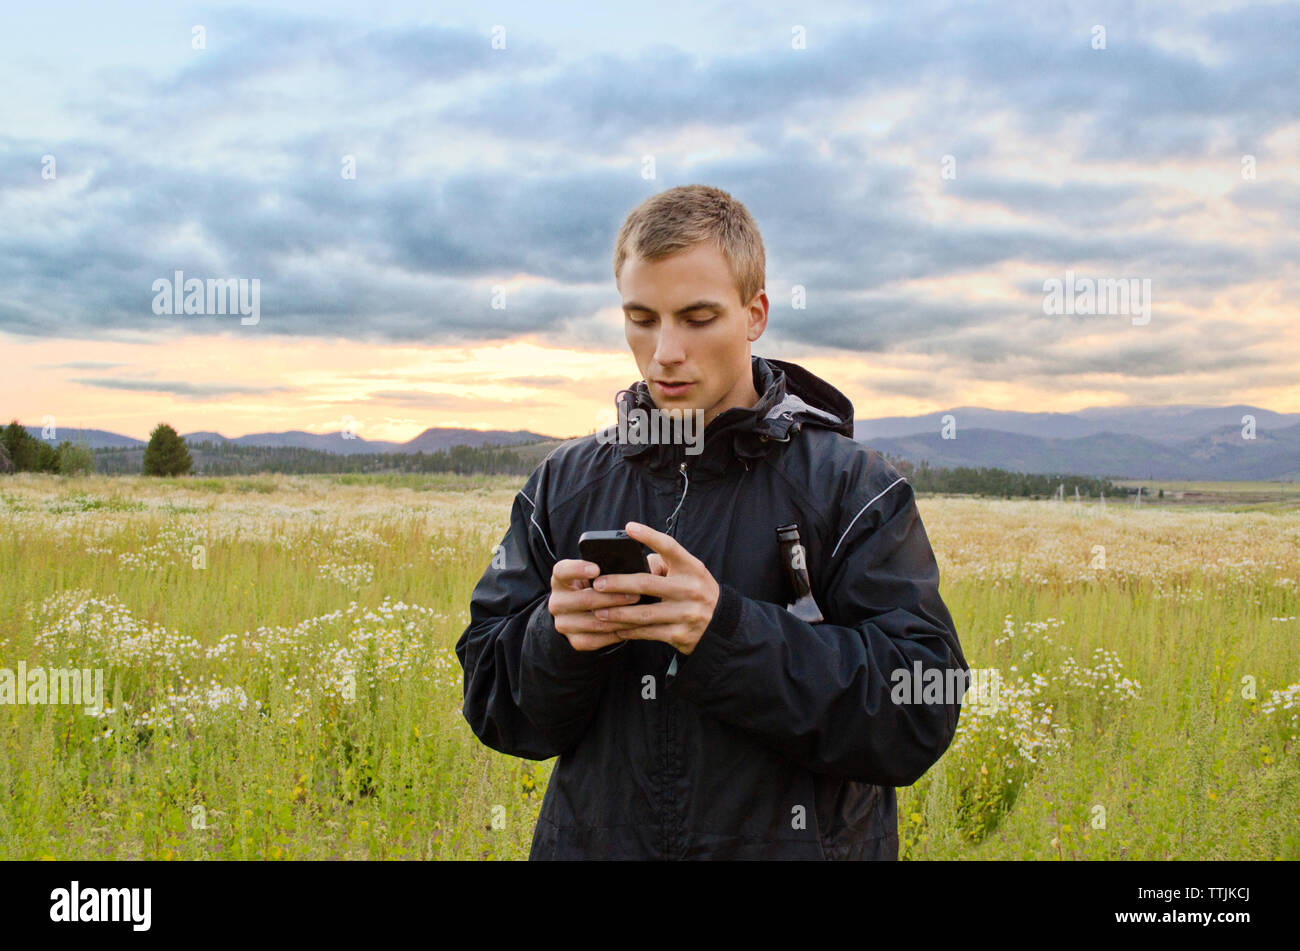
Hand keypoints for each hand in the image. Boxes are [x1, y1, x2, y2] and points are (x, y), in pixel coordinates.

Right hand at [547, 558, 646, 650]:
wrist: (584, 613)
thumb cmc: (596, 586)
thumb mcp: (596, 574)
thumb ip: (606, 569)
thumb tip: (629, 566)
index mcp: (560, 579)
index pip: (562, 571)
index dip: (578, 570)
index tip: (596, 569)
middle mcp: (557, 602)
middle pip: (584, 599)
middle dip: (613, 597)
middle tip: (636, 594)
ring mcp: (564, 624)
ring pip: (594, 622)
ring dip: (620, 617)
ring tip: (640, 612)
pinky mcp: (575, 641)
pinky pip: (597, 640)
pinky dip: (616, 633)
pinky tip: (631, 627)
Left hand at [588, 521, 719, 654]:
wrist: (720, 623)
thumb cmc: (695, 590)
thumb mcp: (689, 572)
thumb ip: (664, 564)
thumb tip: (628, 564)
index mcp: (692, 568)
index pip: (670, 547)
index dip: (649, 536)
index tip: (628, 528)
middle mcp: (690, 589)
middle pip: (646, 583)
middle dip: (618, 584)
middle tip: (598, 584)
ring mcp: (686, 613)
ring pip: (643, 613)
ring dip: (617, 612)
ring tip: (598, 611)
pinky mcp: (680, 635)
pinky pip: (648, 632)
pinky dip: (629, 630)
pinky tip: (615, 627)